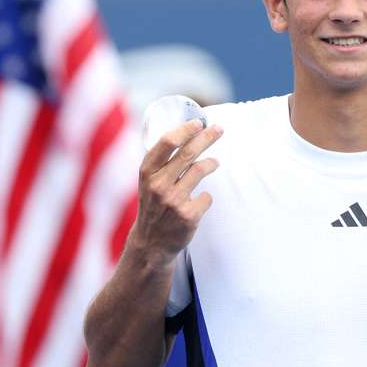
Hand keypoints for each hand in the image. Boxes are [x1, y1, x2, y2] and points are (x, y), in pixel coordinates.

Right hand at [129, 119, 222, 268]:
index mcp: (147, 172)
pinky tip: (199, 201)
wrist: (151, 243)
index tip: (198, 123)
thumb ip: (162, 162)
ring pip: (201, 170)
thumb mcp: (148, 182)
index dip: (185, 130)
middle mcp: (158, 185)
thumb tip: (188, 134)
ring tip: (214, 163)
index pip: (167, 143)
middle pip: (188, 152)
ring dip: (212, 163)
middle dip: (207, 137)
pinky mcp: (188, 216)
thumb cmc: (153, 205)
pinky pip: (207, 196)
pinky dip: (206, 197)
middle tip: (219, 129)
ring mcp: (173, 201)